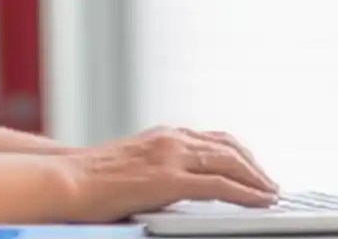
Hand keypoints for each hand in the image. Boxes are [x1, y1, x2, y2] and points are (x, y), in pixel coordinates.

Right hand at [60, 126, 278, 222]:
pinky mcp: (168, 179)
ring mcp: (170, 156)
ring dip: (257, 179)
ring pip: (231, 163)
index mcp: (162, 135)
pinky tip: (260, 202)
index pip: (213, 140)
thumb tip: (178, 185)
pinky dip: (246, 193)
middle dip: (255, 168)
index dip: (240, 155)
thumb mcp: (132, 164)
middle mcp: (170, 138)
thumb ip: (158, 168)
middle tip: (271, 185)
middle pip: (229, 148)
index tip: (255, 169)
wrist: (65, 179)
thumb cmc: (90, 179)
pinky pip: (219, 185)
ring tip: (272, 195)